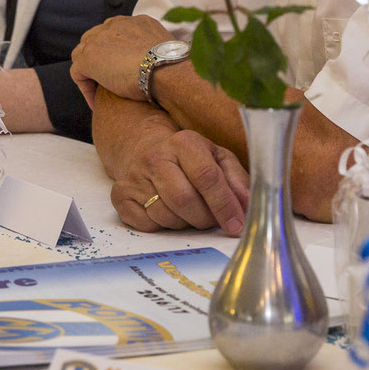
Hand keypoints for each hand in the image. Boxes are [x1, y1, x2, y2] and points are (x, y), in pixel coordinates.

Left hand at [71, 15, 176, 103]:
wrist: (166, 70)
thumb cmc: (173, 69)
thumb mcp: (166, 53)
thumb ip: (156, 53)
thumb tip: (159, 66)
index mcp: (136, 22)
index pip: (117, 36)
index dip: (117, 56)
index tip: (124, 74)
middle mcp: (116, 24)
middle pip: (98, 42)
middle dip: (101, 63)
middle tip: (109, 85)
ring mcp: (99, 38)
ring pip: (86, 57)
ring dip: (93, 76)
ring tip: (102, 96)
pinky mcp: (88, 57)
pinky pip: (78, 73)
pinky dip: (86, 89)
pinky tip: (96, 104)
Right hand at [109, 127, 249, 235]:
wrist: (146, 151)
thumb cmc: (190, 160)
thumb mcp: (218, 159)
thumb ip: (237, 181)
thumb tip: (248, 206)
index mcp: (184, 142)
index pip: (208, 177)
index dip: (224, 205)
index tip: (236, 225)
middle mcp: (156, 156)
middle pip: (185, 200)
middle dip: (204, 218)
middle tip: (211, 220)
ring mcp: (134, 177)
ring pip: (166, 216)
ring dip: (185, 224)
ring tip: (189, 213)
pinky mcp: (120, 195)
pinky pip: (147, 225)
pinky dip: (163, 227)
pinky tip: (168, 213)